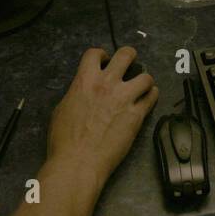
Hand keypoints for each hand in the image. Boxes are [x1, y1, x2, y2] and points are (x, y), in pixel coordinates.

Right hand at [45, 46, 157, 189]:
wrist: (79, 162)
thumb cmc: (64, 140)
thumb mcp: (62, 109)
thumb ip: (77, 94)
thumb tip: (84, 91)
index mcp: (85, 81)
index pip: (95, 53)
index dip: (101, 55)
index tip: (105, 61)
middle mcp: (107, 84)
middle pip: (126, 55)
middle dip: (129, 56)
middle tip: (130, 64)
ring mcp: (125, 99)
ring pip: (146, 76)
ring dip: (144, 80)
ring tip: (141, 86)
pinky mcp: (137, 115)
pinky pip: (152, 97)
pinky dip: (151, 96)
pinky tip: (148, 99)